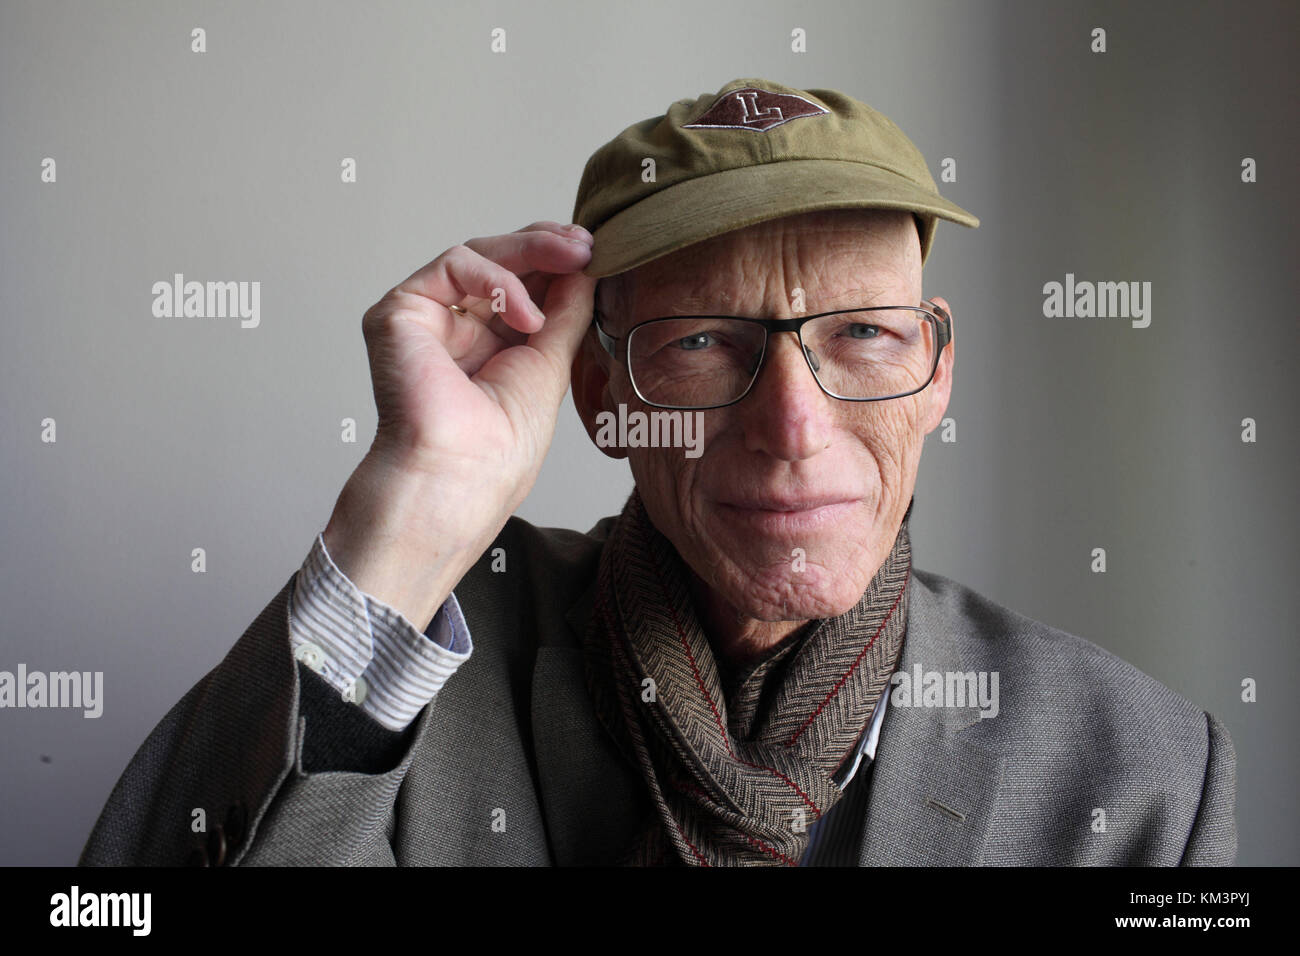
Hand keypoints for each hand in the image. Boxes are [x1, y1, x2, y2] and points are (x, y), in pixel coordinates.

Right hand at [323, 223, 597, 629]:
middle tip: (585, 243)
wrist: (461, 479)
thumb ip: (564, 315)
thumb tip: (584, 269)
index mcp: (487, 345)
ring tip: (572, 259)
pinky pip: (453, 266)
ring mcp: (425, 319)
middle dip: (547, 246)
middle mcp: (453, 328)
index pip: (520, 284)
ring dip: (530, 250)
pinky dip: (498, 280)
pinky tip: (527, 315)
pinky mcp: (399, 312)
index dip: (554, 263)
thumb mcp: (549, 366)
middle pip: (498, 262)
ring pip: (477, 255)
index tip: (594, 253)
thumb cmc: (497, 451)